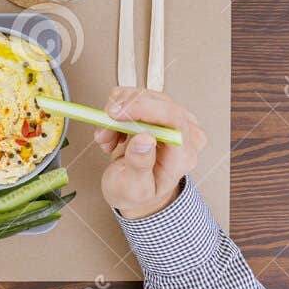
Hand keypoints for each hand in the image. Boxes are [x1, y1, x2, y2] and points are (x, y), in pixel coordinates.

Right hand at [95, 87, 207, 218]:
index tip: (115, 114)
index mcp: (184, 154)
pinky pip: (133, 96)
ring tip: (107, 138)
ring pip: (142, 96)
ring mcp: (172, 119)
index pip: (173, 117)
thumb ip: (140, 165)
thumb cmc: (135, 193)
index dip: (143, 109)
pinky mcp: (157, 110)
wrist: (132, 189)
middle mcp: (184, 133)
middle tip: (103, 134)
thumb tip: (145, 138)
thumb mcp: (134, 188)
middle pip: (156, 101)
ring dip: (116, 115)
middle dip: (123, 113)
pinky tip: (113, 131)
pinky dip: (117, 110)